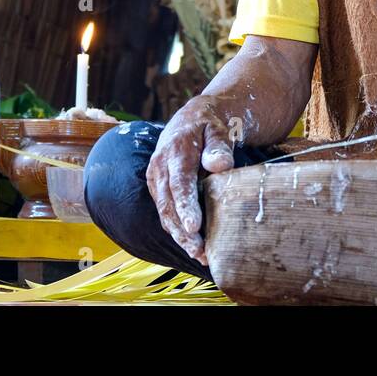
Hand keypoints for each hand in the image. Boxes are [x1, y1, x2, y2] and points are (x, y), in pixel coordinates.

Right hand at [145, 96, 235, 264]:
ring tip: (201, 255)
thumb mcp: (218, 129)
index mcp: (174, 151)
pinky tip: (193, 246)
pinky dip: (177, 231)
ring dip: (180, 236)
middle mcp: (160, 166)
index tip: (193, 226)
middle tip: (201, 252)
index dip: (185, 205)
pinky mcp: (157, 188)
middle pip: (169, 204)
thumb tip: (220, 165)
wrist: (190, 120)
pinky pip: (165, 213)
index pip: (178, 182)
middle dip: (183, 231)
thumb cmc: (209, 127)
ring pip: (164, 213)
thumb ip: (219, 146)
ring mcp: (156, 178)